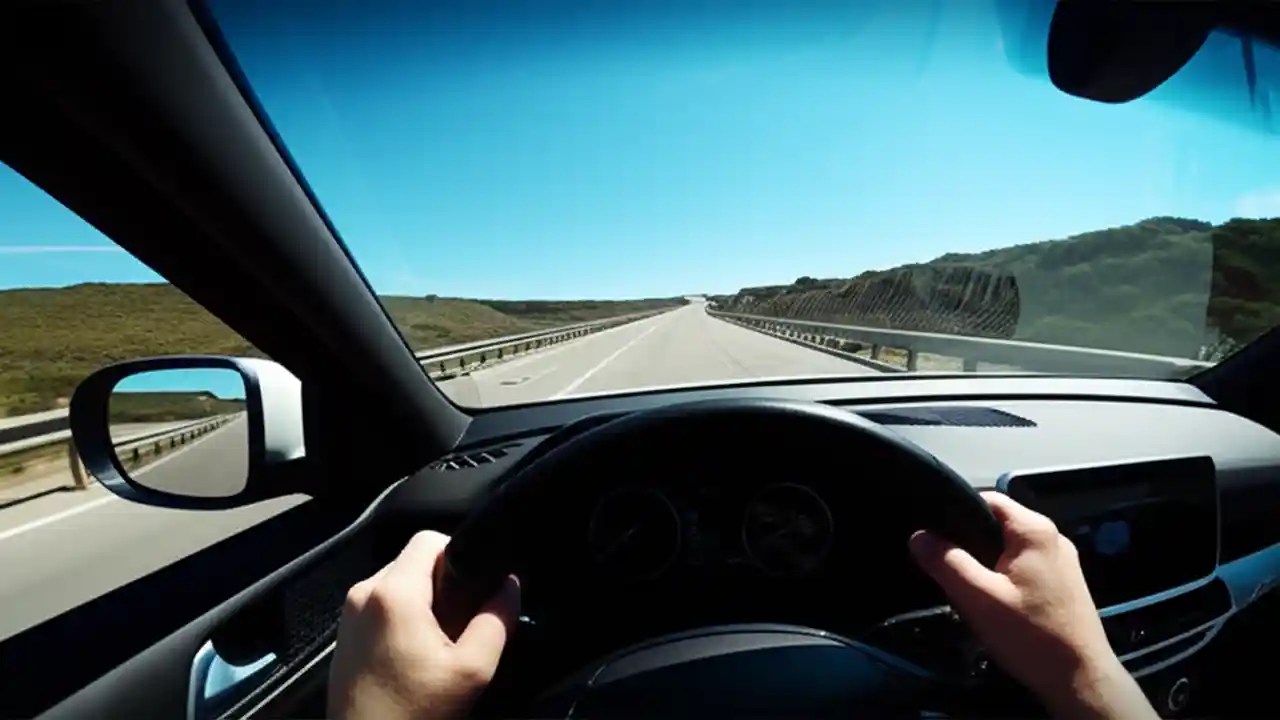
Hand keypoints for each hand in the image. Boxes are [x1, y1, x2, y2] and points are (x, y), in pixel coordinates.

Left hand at [328, 531, 520, 719]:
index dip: (459, 553)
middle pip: (413, 560)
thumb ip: (497, 620)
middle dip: (442, 582)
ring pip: (397, 582)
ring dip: (423, 601)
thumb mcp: (472, 670)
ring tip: (439, 641)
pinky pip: (381, 605)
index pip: (430, 538)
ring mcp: (349, 615)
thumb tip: (510, 586)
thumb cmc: (413, 714)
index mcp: (394, 593)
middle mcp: (364, 594)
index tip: (474, 587)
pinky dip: (403, 617)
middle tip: (461, 621)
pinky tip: (417, 653)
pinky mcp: (345, 635)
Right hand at [908, 492, 1157, 719]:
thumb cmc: (1029, 634)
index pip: (987, 499)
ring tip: (963, 583)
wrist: (1080, 681)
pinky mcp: (1064, 584)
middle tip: (942, 563)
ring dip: (985, 561)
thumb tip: (918, 535)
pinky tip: (991, 598)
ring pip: (1009, 548)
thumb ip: (945, 562)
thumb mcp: (978, 598)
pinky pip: (1023, 566)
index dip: (954, 511)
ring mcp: (1062, 561)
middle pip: (998, 524)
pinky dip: (1003, 575)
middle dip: (968, 541)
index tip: (931, 534)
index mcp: (1034, 530)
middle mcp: (1052, 537)